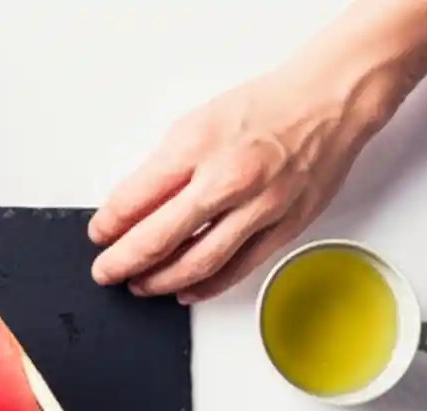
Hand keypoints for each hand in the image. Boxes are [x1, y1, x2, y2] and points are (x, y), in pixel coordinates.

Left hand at [88, 64, 387, 303]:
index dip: (109, 224)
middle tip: (106, 271)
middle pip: (159, 238)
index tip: (99, 235)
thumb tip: (131, 208)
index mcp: (197, 147)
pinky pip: (237, 269)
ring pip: (197, 262)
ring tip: (140, 285)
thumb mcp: (196, 124)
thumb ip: (163, 168)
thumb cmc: (263, 110)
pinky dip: (206, 286)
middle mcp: (228, 179)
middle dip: (123, 262)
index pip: (135, 198)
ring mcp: (259, 208)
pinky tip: (185, 291)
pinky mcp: (284, 228)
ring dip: (160, 281)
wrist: (328, 104)